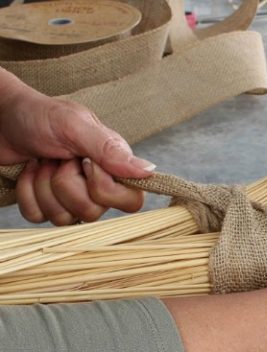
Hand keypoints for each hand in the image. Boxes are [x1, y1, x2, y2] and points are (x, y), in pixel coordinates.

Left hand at [0, 73, 152, 224]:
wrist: (1, 118)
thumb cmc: (39, 115)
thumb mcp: (75, 126)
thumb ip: (110, 150)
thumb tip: (149, 171)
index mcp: (114, 167)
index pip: (132, 202)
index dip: (104, 189)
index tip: (85, 162)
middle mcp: (98, 186)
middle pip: (92, 213)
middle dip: (65, 184)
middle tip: (58, 158)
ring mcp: (71, 198)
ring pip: (64, 219)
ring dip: (43, 187)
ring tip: (42, 161)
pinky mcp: (46, 204)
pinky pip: (39, 219)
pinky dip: (27, 193)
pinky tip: (30, 172)